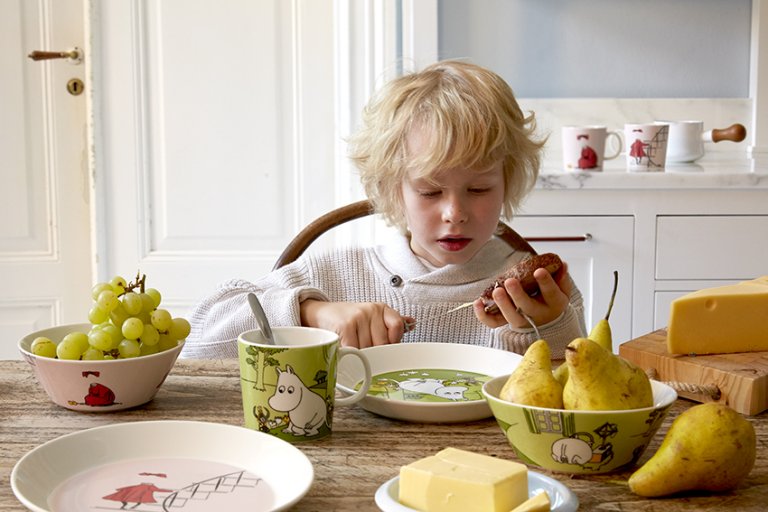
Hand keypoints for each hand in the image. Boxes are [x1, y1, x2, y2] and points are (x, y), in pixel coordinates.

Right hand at [300, 299, 414, 347]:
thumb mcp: (371, 317)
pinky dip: (350, 356)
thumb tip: (412, 323)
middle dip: (375, 354)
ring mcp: (359, 317)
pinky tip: (346, 354)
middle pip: (383, 344)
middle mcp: (371, 310)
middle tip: (365, 353)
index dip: (393, 342)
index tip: (386, 350)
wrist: (321, 313)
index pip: (398, 326)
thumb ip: (390, 323)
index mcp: (381, 308)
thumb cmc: (348, 319)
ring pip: (369, 349)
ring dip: (360, 357)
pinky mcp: (346, 326)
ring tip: (353, 351)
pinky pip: (355, 350)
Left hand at [474, 263, 572, 329]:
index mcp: (553, 303)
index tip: (538, 271)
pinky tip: (478, 303)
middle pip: (527, 306)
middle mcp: (537, 314)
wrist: (546, 321)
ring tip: (496, 292)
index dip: (545, 282)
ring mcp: (520, 319)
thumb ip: (561, 277)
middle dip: (517, 294)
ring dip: (502, 304)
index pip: (551, 292)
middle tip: (510, 282)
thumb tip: (562, 264)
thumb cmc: (550, 300)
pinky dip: (483, 316)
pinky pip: (493, 323)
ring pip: (511, 317)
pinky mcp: (506, 322)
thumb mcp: (561, 289)